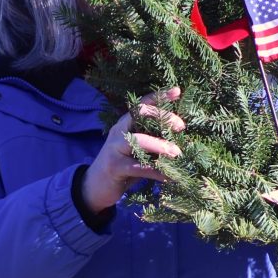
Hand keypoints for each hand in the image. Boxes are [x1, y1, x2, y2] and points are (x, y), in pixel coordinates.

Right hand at [81, 87, 184, 214]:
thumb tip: (182, 142)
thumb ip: (153, 143)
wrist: (96, 186)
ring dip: (160, 145)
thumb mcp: (138, 151)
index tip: (176, 91)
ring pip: (138, 140)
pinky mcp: (115, 167)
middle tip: (181, 127)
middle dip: (162, 117)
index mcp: (125, 124)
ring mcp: (114, 148)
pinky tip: (169, 177)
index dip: (158, 96)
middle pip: (140, 113)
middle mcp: (119, 131)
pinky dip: (156, 171)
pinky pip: (138, 167)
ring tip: (177, 153)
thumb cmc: (123, 167)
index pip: (141, 104)